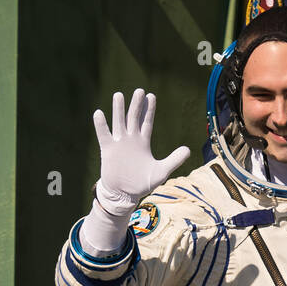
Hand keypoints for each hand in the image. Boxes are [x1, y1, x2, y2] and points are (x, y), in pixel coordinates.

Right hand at [93, 90, 189, 211]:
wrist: (124, 195)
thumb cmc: (142, 184)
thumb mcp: (161, 172)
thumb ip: (174, 160)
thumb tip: (188, 150)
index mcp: (143, 142)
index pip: (146, 122)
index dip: (149, 110)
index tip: (151, 96)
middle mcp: (130, 140)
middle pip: (133, 118)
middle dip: (136, 105)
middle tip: (139, 91)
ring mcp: (119, 143)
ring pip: (118, 122)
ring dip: (118, 110)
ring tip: (118, 95)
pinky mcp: (108, 150)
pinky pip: (104, 135)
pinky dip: (101, 125)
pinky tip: (99, 113)